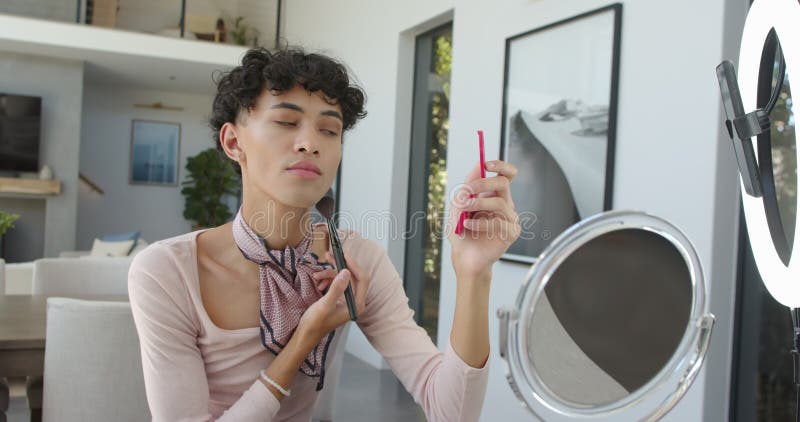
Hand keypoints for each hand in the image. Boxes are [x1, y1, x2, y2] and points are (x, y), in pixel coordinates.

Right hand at [296, 251, 368, 344]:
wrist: (305, 335)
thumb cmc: (315, 324)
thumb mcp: (325, 305)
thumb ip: (337, 288)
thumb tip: (346, 272)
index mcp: (357, 304)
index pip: (362, 279)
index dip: (353, 265)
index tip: (343, 255)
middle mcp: (355, 301)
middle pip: (352, 276)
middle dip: (339, 266)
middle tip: (329, 256)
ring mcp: (348, 300)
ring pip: (342, 278)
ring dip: (329, 274)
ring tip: (317, 276)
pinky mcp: (340, 299)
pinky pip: (336, 283)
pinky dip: (327, 280)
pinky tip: (318, 283)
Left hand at [447, 160, 520, 279]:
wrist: (464, 257)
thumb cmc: (462, 233)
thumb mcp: (458, 206)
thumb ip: (467, 187)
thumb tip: (477, 167)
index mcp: (494, 195)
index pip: (506, 174)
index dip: (500, 166)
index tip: (486, 164)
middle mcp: (505, 204)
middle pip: (503, 183)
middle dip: (483, 183)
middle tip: (467, 191)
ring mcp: (509, 218)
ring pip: (499, 202)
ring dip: (478, 204)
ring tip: (464, 211)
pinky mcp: (511, 233)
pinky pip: (498, 222)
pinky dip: (480, 223)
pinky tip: (468, 225)